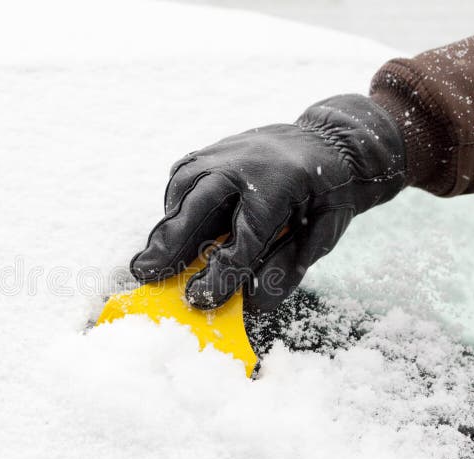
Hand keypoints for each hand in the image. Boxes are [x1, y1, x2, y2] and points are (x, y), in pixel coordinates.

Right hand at [130, 94, 406, 311]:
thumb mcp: (323, 233)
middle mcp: (247, 162)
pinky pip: (183, 177)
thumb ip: (287, 267)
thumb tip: (251, 302)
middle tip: (146, 272)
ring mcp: (226, 151)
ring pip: (185, 185)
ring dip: (168, 223)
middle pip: (200, 204)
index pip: (245, 237)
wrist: (328, 140)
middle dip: (172, 242)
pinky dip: (174, 204)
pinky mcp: (212, 151)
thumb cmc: (327, 195)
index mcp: (282, 183)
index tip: (199, 297)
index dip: (221, 271)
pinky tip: (170, 229)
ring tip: (153, 257)